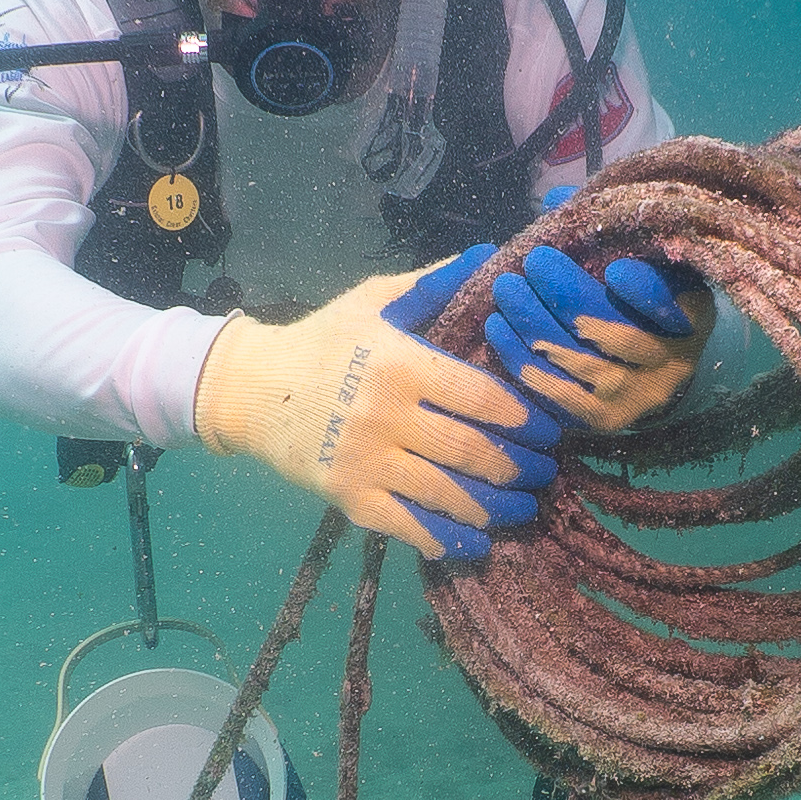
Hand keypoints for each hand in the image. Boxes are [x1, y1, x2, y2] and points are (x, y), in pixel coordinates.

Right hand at [193, 253, 559, 561]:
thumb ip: (432, 284)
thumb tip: (488, 256)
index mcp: (399, 363)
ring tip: (523, 507)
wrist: (252, 389)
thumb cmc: (324, 340)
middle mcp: (385, 414)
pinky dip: (447, 540)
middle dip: (519, 467)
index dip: (523, 418)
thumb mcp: (374, 300)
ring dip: (496, 507)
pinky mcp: (347, 496)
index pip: (479, 396)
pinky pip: (407, 526)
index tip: (549, 428)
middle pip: (470, 450)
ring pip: (447, 494)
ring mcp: (365, 460)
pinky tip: (477, 543)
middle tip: (546, 472)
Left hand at [485, 245, 715, 436]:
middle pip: (614, 334)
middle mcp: (671, 363)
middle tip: (533, 261)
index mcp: (691, 315)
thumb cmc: (635, 296)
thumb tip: (555, 199)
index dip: (647, 292)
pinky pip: (555, 393)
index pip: (671, 306)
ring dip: (535, 323)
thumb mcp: (639, 256)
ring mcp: (635, 399)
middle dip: (567, 295)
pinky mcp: (600, 420)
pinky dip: (522, 359)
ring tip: (505, 289)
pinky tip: (497, 328)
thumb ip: (606, 228)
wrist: (645, 367)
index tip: (617, 271)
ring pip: (579, 362)